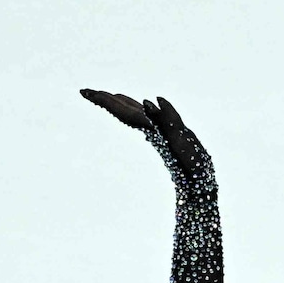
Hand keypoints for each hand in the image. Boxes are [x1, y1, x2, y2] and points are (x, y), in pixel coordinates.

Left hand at [80, 89, 212, 188]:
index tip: (85, 92)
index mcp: (151, 130)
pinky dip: (140, 110)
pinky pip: (149, 119)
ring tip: (107, 96)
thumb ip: (168, 120)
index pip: (123, 111)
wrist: (198, 190)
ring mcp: (159, 134)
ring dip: (120, 104)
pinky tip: (141, 106)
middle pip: (124, 112)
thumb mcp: (182, 143)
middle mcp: (151, 130)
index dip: (105, 101)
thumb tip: (149, 101)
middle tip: (85, 91)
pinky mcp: (168, 137)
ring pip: (135, 115)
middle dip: (105, 101)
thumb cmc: (193, 169)